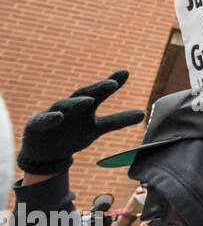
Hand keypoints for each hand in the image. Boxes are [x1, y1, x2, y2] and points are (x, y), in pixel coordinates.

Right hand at [17, 70, 143, 175]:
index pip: (100, 93)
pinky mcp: (37, 126)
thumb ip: (117, 120)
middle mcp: (70, 107)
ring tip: (88, 100)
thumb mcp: (96, 129)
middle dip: (97, 89)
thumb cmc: (72, 135)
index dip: (111, 84)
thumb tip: (143, 114)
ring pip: (64, 106)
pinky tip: (58, 116)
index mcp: (85, 107)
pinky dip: (50, 118)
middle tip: (112, 83)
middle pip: (84, 94)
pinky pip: (43, 121)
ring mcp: (53, 115)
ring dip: (76, 103)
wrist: (46, 153)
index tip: (125, 73)